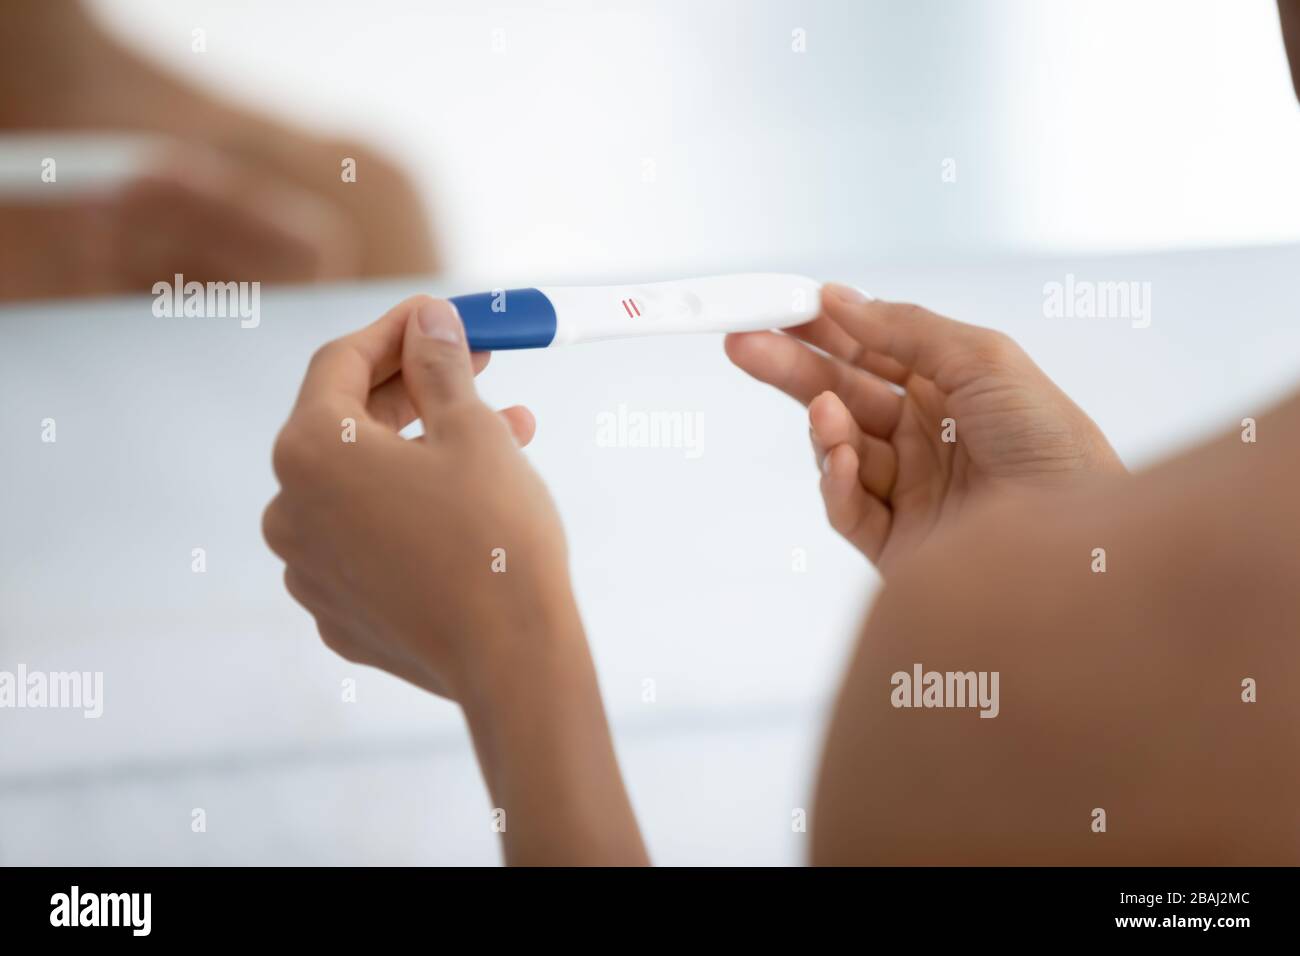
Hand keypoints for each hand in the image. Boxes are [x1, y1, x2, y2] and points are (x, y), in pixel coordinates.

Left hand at [263, 296, 646, 863]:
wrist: (512, 662)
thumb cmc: (495, 537)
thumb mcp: (473, 432)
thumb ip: (440, 366)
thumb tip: (429, 320)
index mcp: (309, 452)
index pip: (341, 362)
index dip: (396, 330)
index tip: (441, 316)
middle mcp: (288, 510)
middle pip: (348, 425)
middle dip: (419, 393)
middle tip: (480, 369)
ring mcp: (308, 571)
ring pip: (364, 487)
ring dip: (425, 453)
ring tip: (505, 437)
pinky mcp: (338, 614)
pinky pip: (370, 543)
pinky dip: (411, 514)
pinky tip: (471, 507)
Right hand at [726, 284, 1124, 574]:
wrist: (1078, 544)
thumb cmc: (1050, 444)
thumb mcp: (984, 359)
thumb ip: (906, 328)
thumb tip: (840, 300)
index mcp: (950, 388)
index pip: (869, 350)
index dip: (822, 328)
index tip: (777, 306)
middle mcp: (925, 436)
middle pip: (841, 393)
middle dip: (791, 368)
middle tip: (741, 343)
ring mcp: (908, 490)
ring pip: (838, 450)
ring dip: (822, 426)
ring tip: (821, 412)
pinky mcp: (895, 542)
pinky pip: (847, 509)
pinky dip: (834, 483)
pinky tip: (838, 460)